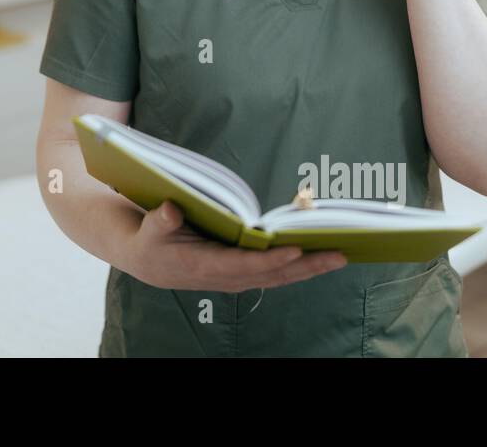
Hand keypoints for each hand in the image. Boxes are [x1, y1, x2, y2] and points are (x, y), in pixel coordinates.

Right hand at [121, 200, 347, 291]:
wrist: (148, 262)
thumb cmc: (150, 241)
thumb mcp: (148, 229)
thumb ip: (160, 221)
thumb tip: (171, 208)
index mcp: (204, 266)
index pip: (244, 265)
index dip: (270, 259)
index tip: (294, 249)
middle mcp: (225, 277)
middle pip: (272, 274)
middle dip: (306, 265)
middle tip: (338, 255)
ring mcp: (236, 278)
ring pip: (279, 277)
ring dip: (309, 268)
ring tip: (339, 256)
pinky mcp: (242, 273)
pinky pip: (275, 274)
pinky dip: (299, 267)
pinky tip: (318, 258)